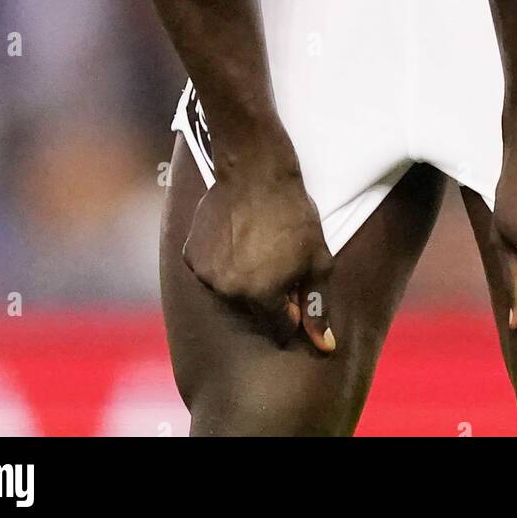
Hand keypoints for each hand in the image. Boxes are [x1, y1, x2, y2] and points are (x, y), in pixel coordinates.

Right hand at [183, 170, 334, 350]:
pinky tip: (234, 237)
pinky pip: (209, 270)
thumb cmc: (292, 214)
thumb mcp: (317, 259)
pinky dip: (219, 260)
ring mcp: (207, 273)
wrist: (254, 171)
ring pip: (229, 289)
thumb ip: (317, 305)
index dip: (291, 308)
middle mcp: (230, 291)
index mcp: (263, 296)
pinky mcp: (191, 254)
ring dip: (242, 276)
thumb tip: (325, 346)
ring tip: (254, 244)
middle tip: (276, 257)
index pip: (278, 324)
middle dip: (266, 291)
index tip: (294, 286)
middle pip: (252, 307)